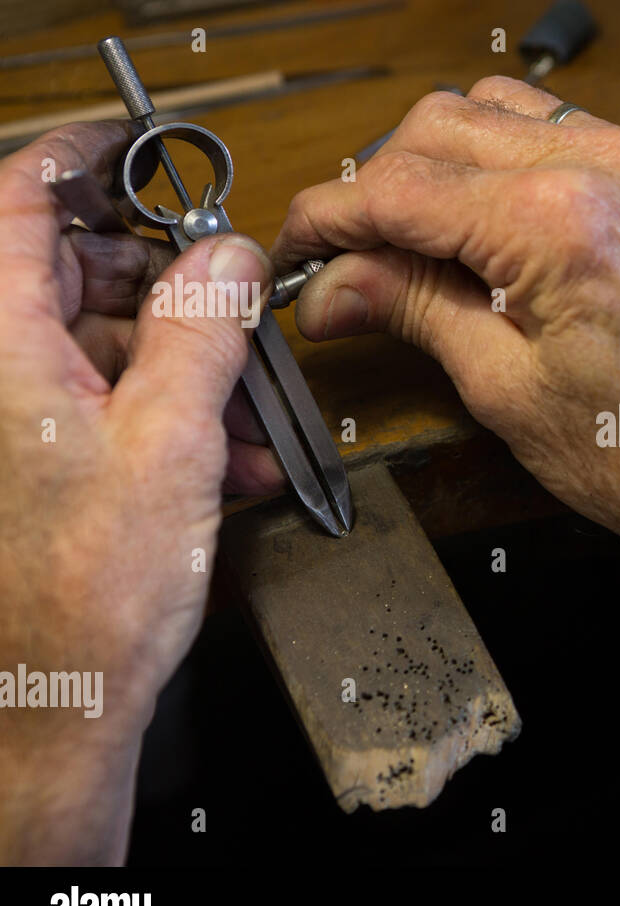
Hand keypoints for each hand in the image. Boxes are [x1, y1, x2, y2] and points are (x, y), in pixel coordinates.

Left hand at [0, 122, 276, 862]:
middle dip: (166, 287)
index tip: (139, 151)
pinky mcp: (45, 457)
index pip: (16, 204)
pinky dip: (173, 415)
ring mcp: (19, 416)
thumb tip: (225, 257)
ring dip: (187, 367)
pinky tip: (231, 456)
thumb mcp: (170, 442)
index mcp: (0, 346)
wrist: (61, 696)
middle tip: (229, 304)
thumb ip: (201, 334)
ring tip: (250, 414)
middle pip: (74, 273)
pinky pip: (111, 402)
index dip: (79, 162)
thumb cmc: (88, 589)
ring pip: (104, 344)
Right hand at [273, 78, 619, 638]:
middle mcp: (608, 164)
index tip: (296, 253)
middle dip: (378, 188)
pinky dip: (505, 162)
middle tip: (349, 262)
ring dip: (439, 164)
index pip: (398, 184)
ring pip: (498, 111)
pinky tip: (486, 224)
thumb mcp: (507, 390)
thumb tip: (333, 284)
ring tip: (414, 245)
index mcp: (558, 218)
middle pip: (440, 126)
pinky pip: (561, 130)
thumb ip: (414, 309)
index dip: (327, 218)